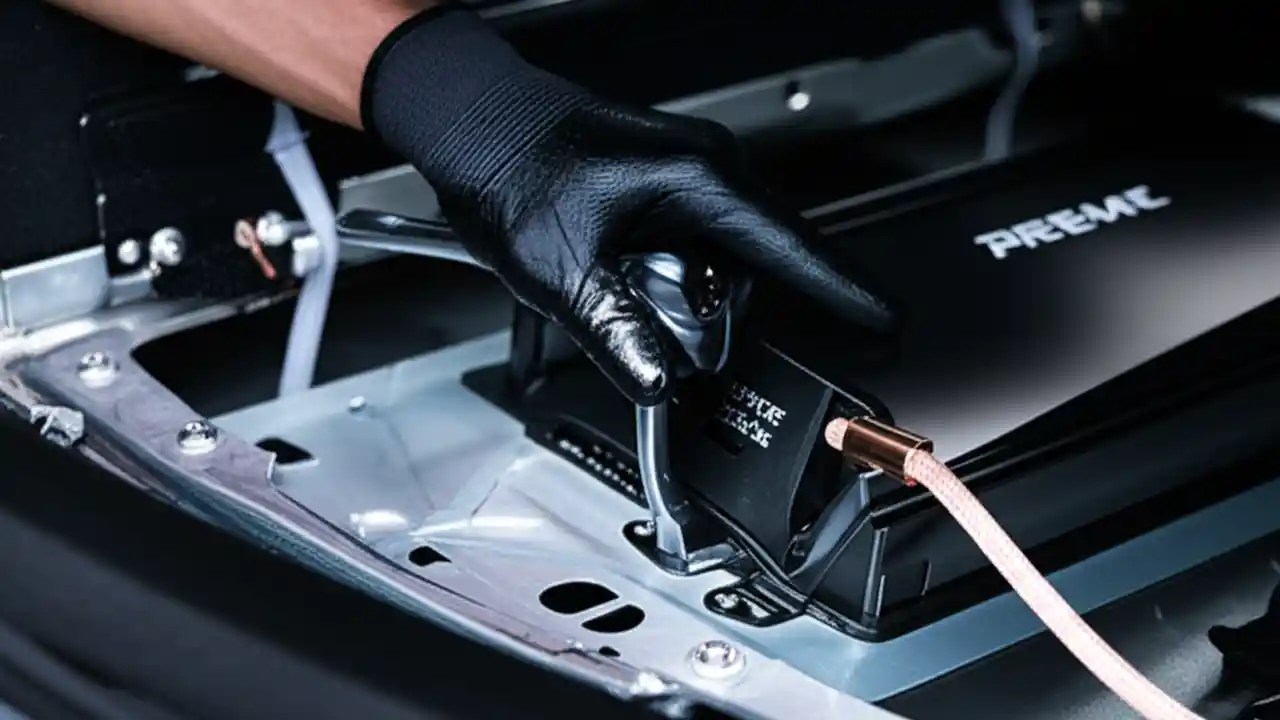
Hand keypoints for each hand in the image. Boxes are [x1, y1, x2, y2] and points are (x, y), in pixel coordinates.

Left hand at [364, 7, 892, 404]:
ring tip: (615, 295)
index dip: (845, 294)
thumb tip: (660, 381)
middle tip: (664, 337)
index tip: (886, 324)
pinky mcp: (667, 189)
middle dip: (717, 315)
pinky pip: (694, 249)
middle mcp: (706, 173)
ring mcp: (688, 177)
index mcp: (698, 182)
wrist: (472, 122)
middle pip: (757, 268)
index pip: (796, 249)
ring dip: (684, 299)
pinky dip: (669, 280)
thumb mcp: (562, 269)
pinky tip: (619, 282)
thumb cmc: (511, 166)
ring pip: (722, 264)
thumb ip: (619, 332)